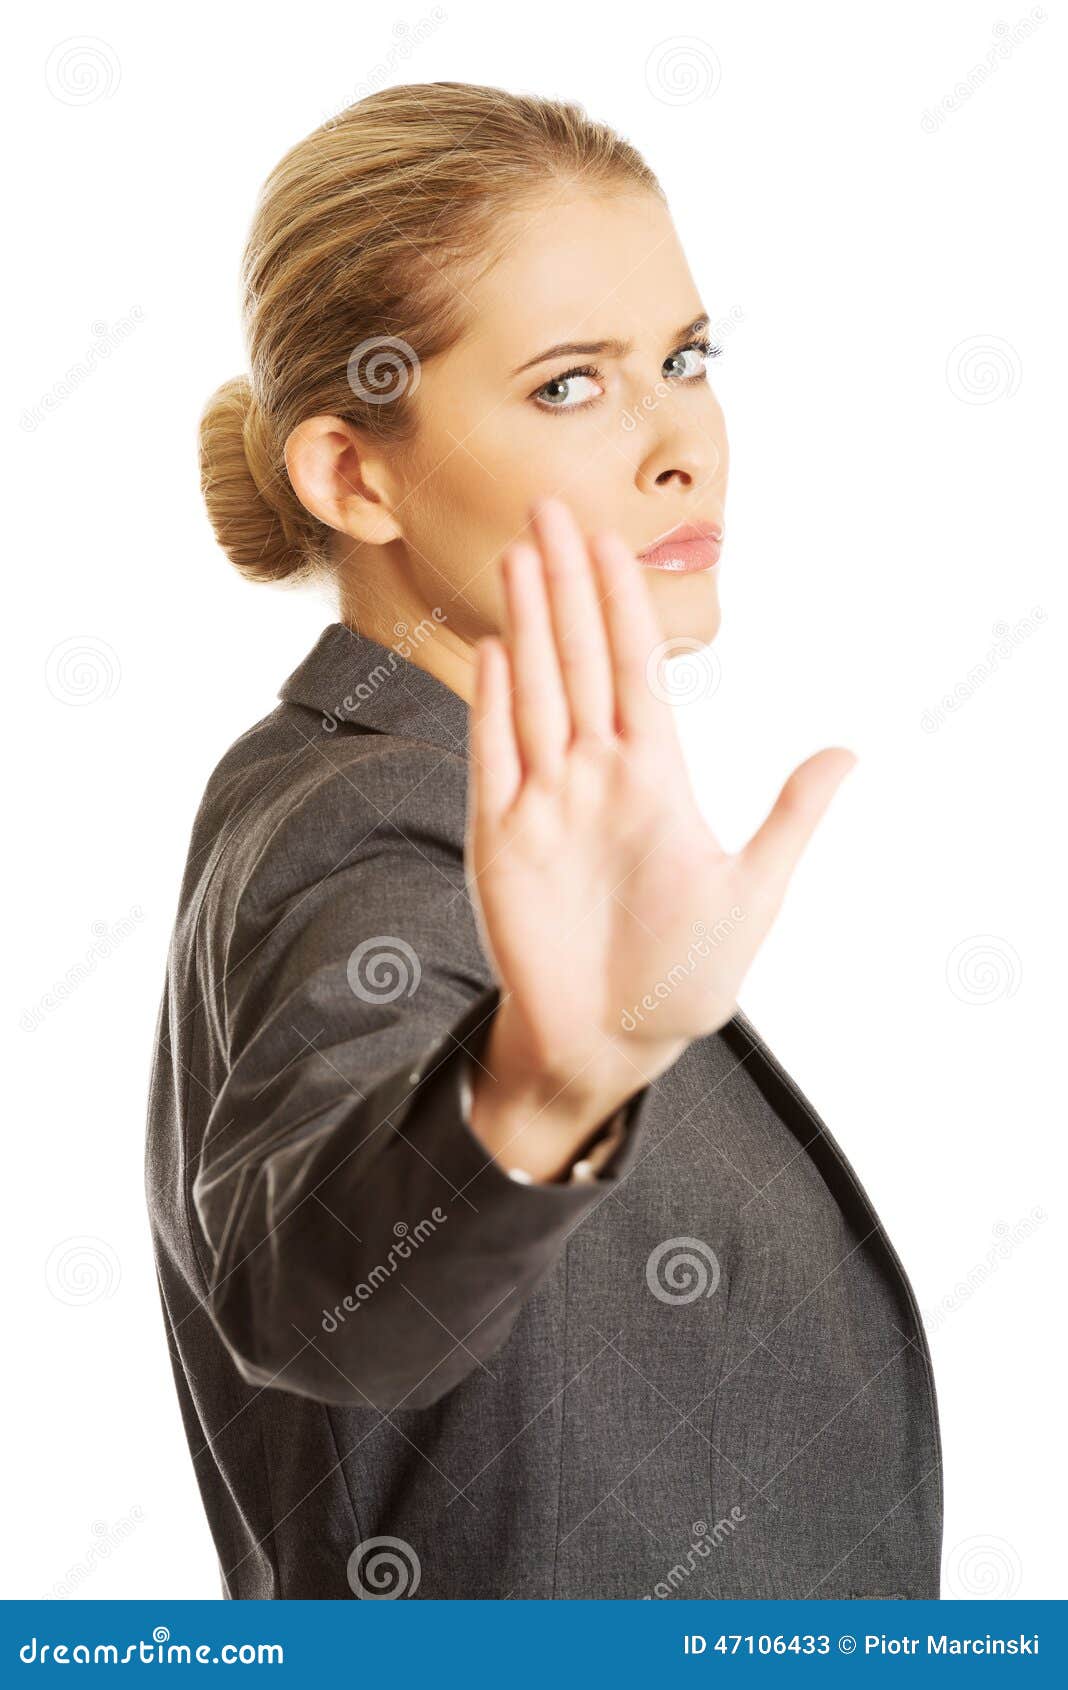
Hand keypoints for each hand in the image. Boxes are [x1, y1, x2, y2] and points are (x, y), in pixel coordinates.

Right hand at [465, 496, 855, 1119]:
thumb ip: (790, 819)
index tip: (609, 538)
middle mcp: (594, 776)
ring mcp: (543, 802)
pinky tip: (495, 647)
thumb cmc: (682, 977)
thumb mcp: (753, 894)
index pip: (636, 669)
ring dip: (527, 624)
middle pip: (578, 659)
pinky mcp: (500, 838)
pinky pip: (493, 756)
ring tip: (518, 556)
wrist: (606, 1041)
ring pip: (533, 692)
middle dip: (566, 584)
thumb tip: (847, 752)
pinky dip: (492, 702)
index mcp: (654, 779)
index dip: (622, 600)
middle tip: (547, 509)